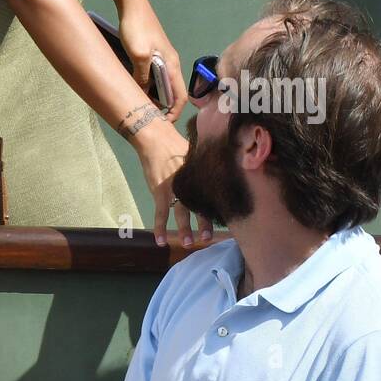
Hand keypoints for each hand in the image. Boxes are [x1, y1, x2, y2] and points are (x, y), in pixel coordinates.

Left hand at [118, 3, 188, 120]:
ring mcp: (162, 56)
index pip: (180, 96)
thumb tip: (141, 94)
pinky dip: (146, 84)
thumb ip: (141, 76)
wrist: (132, 3)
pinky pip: (153, 74)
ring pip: (161, 83)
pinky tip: (133, 86)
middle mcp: (171, 62)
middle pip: (171, 91)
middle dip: (161, 106)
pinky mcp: (152, 52)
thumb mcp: (138, 55)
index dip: (174, 113)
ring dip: (152, 95)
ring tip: (138, 104)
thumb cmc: (136, 27)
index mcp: (172, 65)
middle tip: (146, 117)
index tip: (162, 124)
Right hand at [132, 116, 209, 249]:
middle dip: (204, 222)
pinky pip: (160, 213)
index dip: (218, 206)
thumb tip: (221, 174)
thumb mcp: (196, 152)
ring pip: (181, 212)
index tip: (226, 218)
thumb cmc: (175, 143)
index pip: (213, 193)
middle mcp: (189, 183)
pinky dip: (159, 228)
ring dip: (184, 229)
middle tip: (208, 237)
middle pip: (199, 205)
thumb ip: (206, 166)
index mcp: (200, 173)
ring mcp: (174, 188)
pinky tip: (160, 241)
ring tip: (188, 243)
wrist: (154, 137)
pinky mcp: (159, 191)